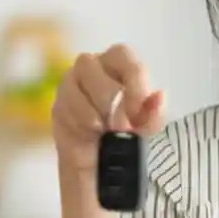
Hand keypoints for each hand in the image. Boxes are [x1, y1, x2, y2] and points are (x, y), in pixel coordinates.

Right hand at [51, 43, 165, 172]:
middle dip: (110, 99)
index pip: (122, 55)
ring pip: (76, 85)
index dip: (130, 80)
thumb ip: (154, 112)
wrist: (102, 162)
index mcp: (119, 64)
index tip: (137, 109)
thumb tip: (159, 96)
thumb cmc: (128, 134)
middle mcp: (92, 67)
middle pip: (92, 66)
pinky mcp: (58, 106)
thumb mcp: (148, 127)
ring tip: (107, 131)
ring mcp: (70, 84)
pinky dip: (82, 123)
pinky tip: (91, 134)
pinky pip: (65, 107)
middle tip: (121, 125)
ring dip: (95, 112)